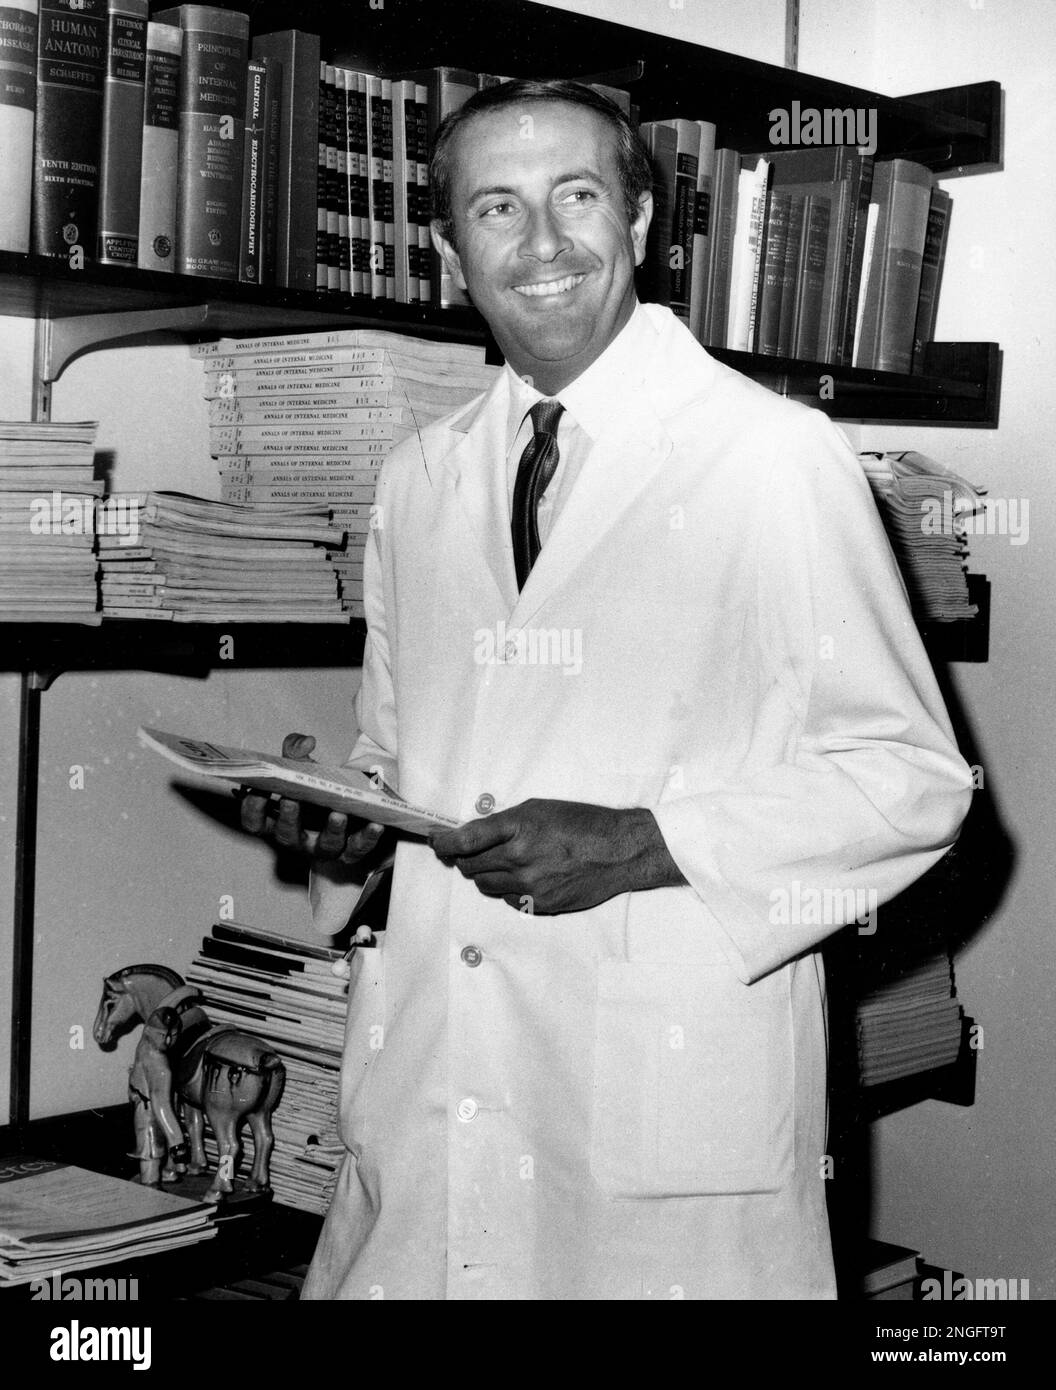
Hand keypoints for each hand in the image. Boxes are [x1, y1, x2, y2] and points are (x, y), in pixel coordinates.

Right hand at [240, 732, 384, 864]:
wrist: (350, 809)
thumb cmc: (319, 790)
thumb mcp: (305, 770)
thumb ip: (297, 753)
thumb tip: (306, 741)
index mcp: (279, 820)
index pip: (255, 822)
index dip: (252, 808)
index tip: (256, 789)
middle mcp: (298, 839)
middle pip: (286, 835)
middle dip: (288, 817)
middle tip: (291, 799)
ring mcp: (325, 847)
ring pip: (326, 845)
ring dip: (332, 830)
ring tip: (339, 813)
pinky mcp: (352, 851)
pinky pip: (359, 848)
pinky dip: (367, 836)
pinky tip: (375, 823)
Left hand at [430, 798, 685, 913]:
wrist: (619, 850)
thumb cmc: (582, 823)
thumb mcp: (539, 808)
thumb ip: (504, 823)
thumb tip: (472, 836)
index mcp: (518, 828)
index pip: (464, 841)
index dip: (443, 844)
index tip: (436, 843)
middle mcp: (519, 859)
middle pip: (470, 867)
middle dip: (466, 859)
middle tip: (472, 852)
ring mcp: (528, 886)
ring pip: (486, 886)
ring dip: (487, 874)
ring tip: (507, 861)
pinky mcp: (539, 905)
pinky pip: (507, 899)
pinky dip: (508, 888)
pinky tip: (528, 875)